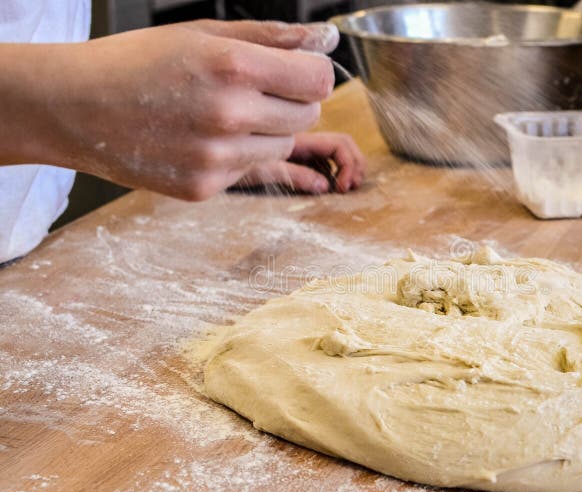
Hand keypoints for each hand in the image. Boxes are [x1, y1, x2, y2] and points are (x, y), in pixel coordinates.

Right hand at [0, 20, 340, 199]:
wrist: (73, 106)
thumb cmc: (136, 63)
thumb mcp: (202, 35)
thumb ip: (271, 37)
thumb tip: (327, 39)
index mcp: (232, 67)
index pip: (319, 80)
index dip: (312, 73)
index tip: (297, 71)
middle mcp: (229, 114)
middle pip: (308, 115)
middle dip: (291, 101)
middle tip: (251, 91)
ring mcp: (216, 157)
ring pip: (283, 145)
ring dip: (267, 130)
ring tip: (222, 114)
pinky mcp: (204, 187)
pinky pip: (251, 169)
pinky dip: (238, 154)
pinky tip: (201, 138)